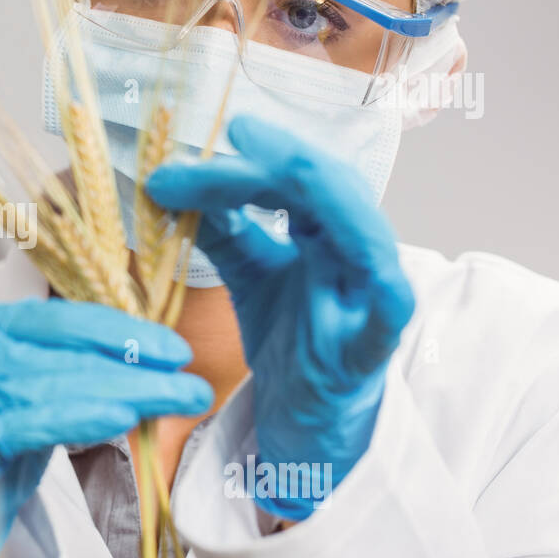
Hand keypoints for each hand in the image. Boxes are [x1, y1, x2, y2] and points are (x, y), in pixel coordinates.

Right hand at [0, 298, 213, 548]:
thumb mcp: (11, 399)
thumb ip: (56, 375)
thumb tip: (133, 370)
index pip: (59, 316)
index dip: (119, 328)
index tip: (169, 347)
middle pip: (69, 346)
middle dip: (138, 361)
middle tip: (190, 376)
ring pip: (66, 380)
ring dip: (132, 391)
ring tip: (180, 397)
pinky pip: (46, 417)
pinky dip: (91, 416)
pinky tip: (128, 418)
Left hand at [146, 116, 414, 520]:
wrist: (306, 421)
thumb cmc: (288, 340)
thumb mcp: (248, 274)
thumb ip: (220, 228)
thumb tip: (170, 182)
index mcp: (326, 233)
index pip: (294, 180)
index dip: (253, 158)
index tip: (203, 146)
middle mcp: (354, 255)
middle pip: (329, 192)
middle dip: (283, 160)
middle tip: (236, 136)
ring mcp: (368, 299)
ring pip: (365, 234)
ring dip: (323, 195)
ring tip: (281, 167)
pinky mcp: (372, 347)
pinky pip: (388, 311)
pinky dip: (381, 286)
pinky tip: (365, 261)